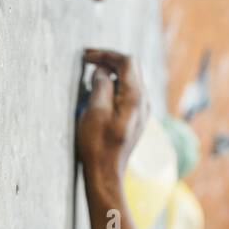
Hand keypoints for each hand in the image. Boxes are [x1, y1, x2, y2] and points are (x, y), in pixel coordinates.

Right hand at [75, 49, 147, 195]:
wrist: (105, 174)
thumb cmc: (97, 145)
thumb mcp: (95, 111)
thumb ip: (101, 85)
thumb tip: (101, 71)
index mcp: (135, 97)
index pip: (126, 62)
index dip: (105, 54)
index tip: (85, 56)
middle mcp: (143, 102)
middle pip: (131, 68)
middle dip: (109, 60)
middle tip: (87, 59)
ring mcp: (141, 112)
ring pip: (130, 80)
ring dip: (111, 72)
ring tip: (91, 72)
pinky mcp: (135, 120)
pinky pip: (128, 93)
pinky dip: (114, 84)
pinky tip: (99, 89)